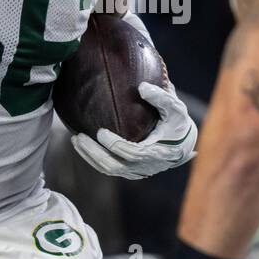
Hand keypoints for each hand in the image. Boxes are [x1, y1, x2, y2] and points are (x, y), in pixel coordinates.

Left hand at [71, 81, 196, 178]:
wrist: (183, 145)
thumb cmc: (178, 124)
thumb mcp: (176, 109)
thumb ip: (162, 97)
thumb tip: (142, 86)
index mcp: (156, 153)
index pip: (131, 153)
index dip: (114, 144)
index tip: (100, 131)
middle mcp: (144, 167)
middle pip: (113, 166)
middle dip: (94, 152)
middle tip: (79, 137)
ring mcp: (136, 172)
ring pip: (108, 169)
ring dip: (89, 156)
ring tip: (75, 139)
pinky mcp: (129, 171)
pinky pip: (108, 168)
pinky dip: (94, 158)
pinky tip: (83, 145)